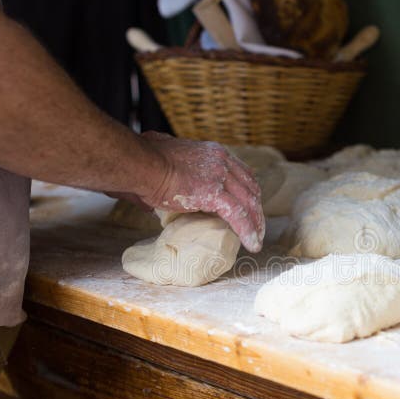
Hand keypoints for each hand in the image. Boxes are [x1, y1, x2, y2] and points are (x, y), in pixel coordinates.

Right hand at [139, 132, 264, 251]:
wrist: (141, 164)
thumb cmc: (144, 164)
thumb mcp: (165, 164)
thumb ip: (169, 178)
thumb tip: (154, 203)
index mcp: (213, 153)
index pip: (242, 173)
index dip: (248, 193)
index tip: (249, 208)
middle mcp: (221, 161)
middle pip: (250, 188)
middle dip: (256, 210)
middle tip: (258, 229)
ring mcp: (220, 176)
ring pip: (248, 203)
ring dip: (255, 224)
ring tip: (256, 241)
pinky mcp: (214, 193)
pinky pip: (238, 215)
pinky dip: (247, 231)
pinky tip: (252, 245)